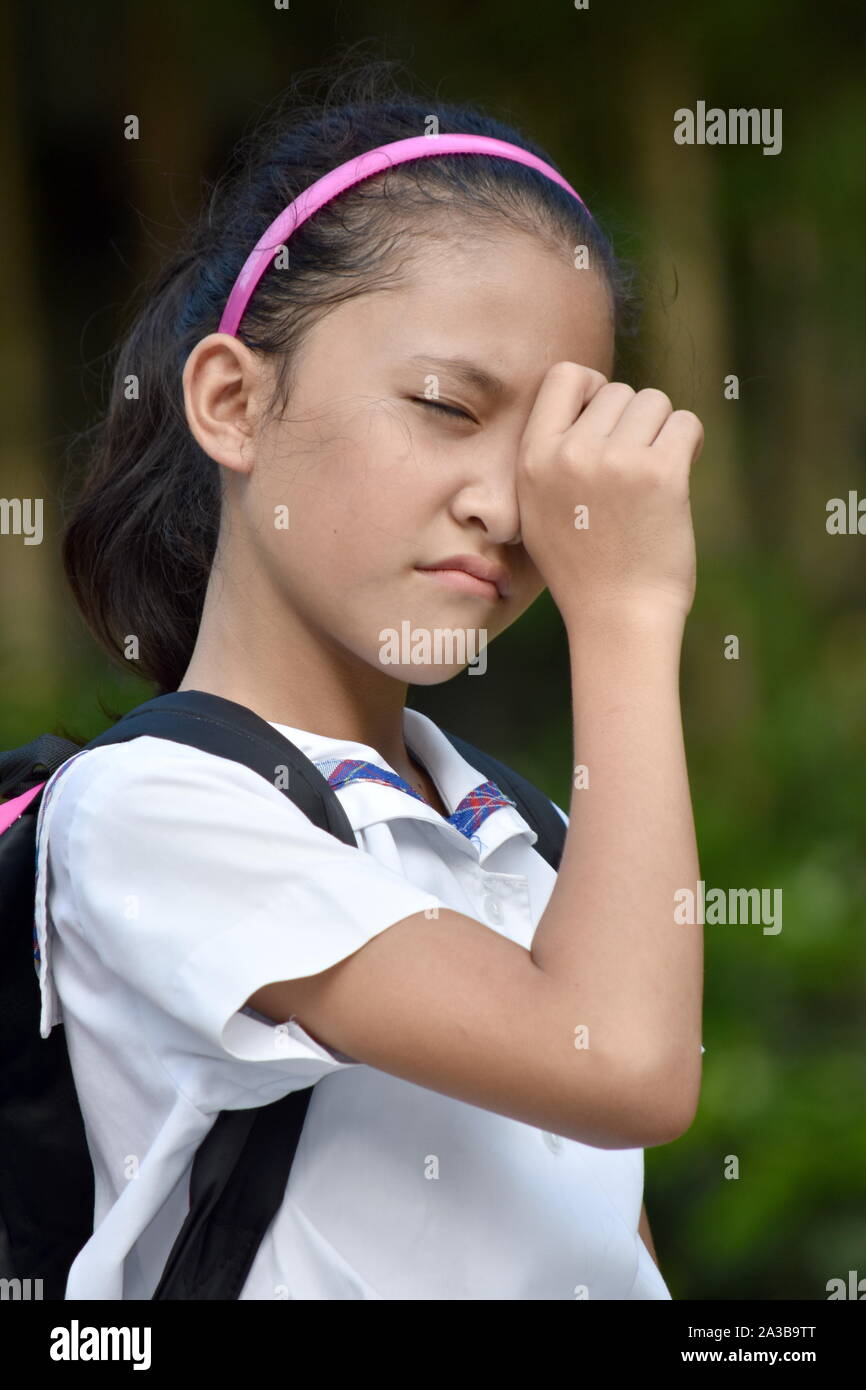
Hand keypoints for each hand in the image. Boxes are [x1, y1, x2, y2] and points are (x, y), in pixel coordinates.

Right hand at [516, 363, 703, 625]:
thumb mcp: (539, 511)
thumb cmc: (584, 568)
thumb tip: (588, 404)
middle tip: (634, 469)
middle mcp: (570, 454)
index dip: (593, 389)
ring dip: (662, 432)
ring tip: (653, 477)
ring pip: (655, 402)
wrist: (618, 617)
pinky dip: (689, 444)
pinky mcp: (660, 473)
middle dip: (634, 422)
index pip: (564, 376)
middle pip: (619, 391)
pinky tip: (678, 476)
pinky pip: (686, 424)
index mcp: (534, 459)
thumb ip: (552, 457)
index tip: (607, 420)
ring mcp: (616, 461)